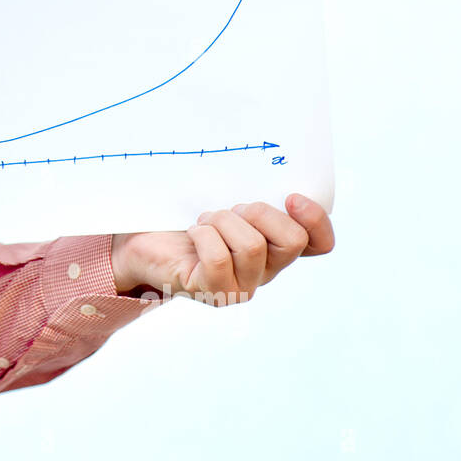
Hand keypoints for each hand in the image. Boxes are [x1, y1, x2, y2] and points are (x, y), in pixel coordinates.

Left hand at [111, 193, 333, 304]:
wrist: (140, 240)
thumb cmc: (182, 217)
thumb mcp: (222, 200)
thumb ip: (248, 192)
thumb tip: (266, 167)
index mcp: (275, 246)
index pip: (319, 244)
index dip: (316, 220)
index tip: (291, 197)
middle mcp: (264, 270)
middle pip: (291, 241)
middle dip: (259, 212)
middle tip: (230, 209)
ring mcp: (240, 286)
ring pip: (253, 247)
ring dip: (223, 221)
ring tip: (204, 221)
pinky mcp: (211, 292)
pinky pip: (219, 259)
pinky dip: (203, 237)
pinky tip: (192, 233)